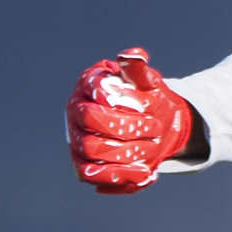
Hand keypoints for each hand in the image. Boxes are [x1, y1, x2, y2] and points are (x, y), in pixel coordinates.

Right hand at [65, 47, 193, 194]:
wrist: (151, 124)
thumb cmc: (145, 98)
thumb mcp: (146, 82)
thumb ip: (139, 70)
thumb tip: (135, 55)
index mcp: (87, 87)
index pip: (96, 93)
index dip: (121, 101)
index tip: (148, 105)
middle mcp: (75, 112)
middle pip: (91, 122)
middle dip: (126, 127)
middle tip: (155, 128)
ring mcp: (76, 139)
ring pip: (91, 151)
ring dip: (125, 151)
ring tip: (152, 148)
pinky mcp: (83, 164)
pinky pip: (93, 175)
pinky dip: (119, 176)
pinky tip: (145, 173)